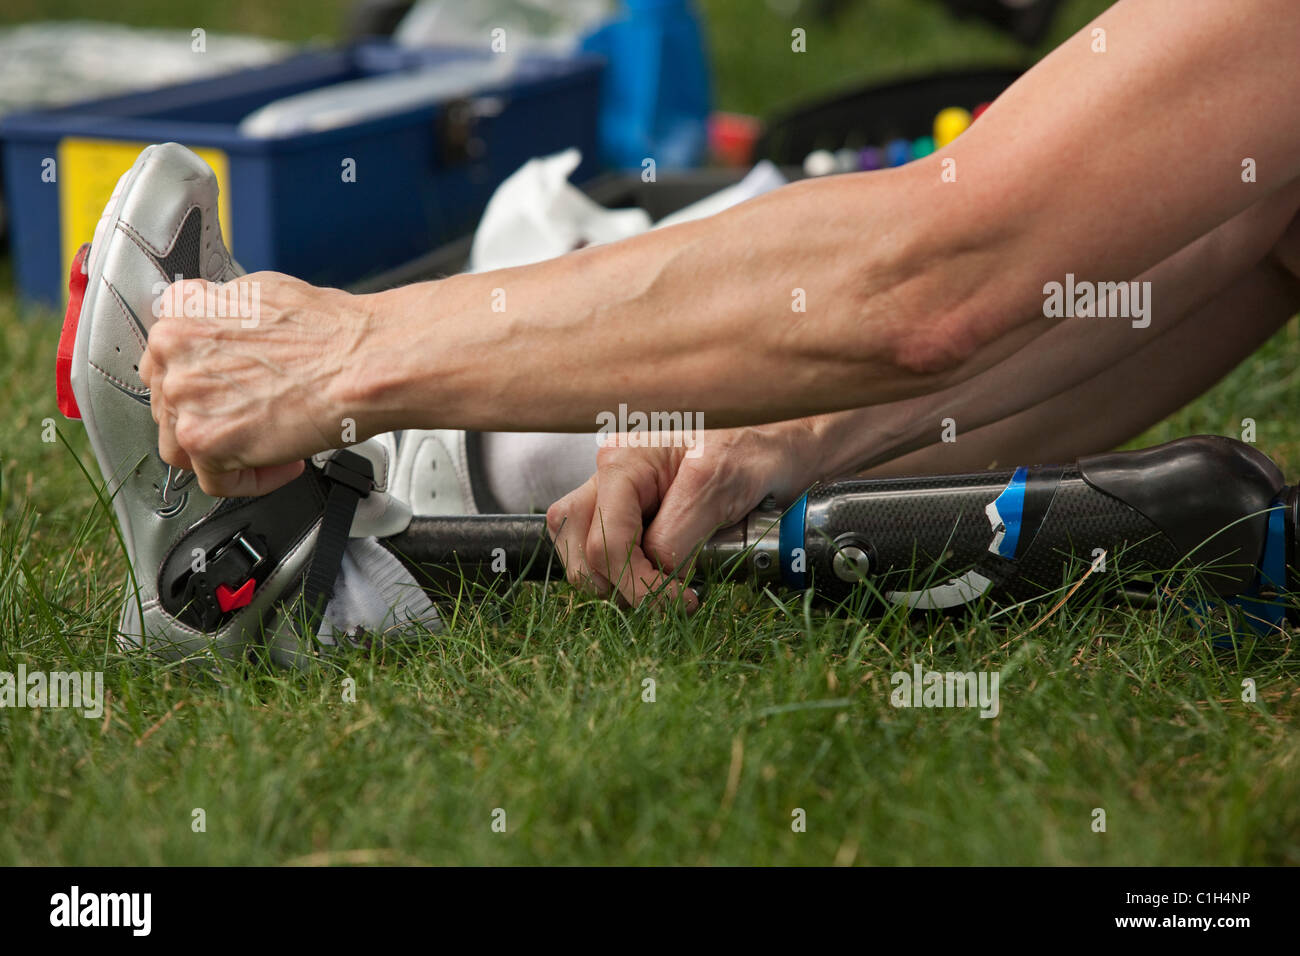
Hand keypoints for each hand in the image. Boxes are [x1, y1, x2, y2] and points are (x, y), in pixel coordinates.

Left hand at [139, 272, 372, 496]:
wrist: (362, 362)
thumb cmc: (334, 333)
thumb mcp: (264, 297)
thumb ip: (226, 321)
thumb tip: (226, 344)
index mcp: (186, 310)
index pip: (168, 360)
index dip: (203, 384)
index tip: (227, 395)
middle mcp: (173, 349)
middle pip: (171, 404)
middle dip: (212, 418)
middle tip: (252, 421)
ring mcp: (184, 395)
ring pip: (183, 446)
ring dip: (226, 452)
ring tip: (269, 446)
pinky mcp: (204, 439)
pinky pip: (215, 480)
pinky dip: (252, 480)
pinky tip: (283, 463)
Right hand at [545, 420, 824, 607]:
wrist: (775, 445)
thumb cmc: (754, 450)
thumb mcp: (723, 485)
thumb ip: (682, 532)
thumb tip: (658, 574)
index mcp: (624, 460)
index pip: (607, 540)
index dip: (640, 583)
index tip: (684, 601)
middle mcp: (608, 476)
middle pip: (579, 547)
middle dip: (618, 585)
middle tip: (666, 602)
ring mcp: (611, 496)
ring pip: (577, 552)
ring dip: (610, 583)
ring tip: (655, 592)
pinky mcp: (624, 514)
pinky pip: (598, 553)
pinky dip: (617, 576)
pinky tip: (648, 580)